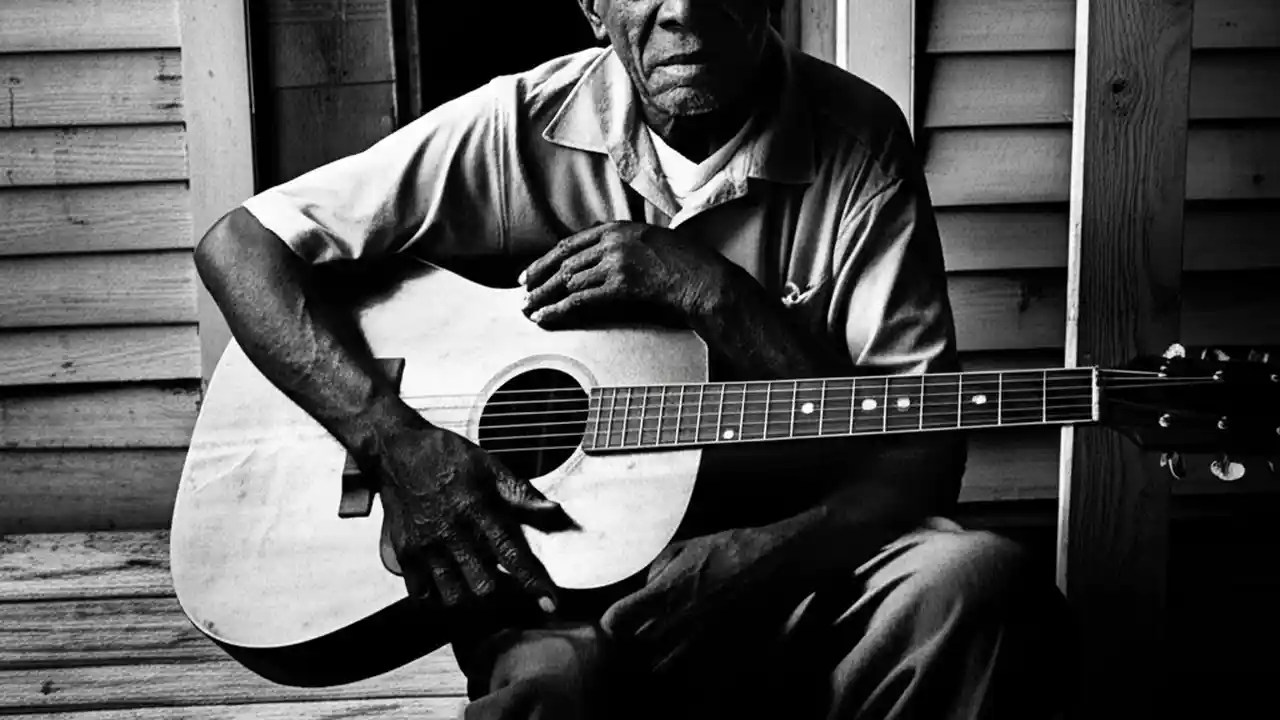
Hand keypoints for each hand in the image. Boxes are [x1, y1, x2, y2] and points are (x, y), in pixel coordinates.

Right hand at [376, 425, 573, 611]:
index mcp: (478, 509)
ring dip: (468, 594)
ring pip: (453, 595)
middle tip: (504, 581)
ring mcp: (426, 545)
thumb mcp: (489, 465)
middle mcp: (452, 532)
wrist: (396, 450)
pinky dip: (437, 594)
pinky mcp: (404, 552)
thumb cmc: (446, 456)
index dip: (533, 582)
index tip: (550, 604)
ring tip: (474, 581)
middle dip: (499, 590)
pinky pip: (422, 592)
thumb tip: (553, 511)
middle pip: (483, 585)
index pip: (512, 554)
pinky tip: (447, 580)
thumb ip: (520, 493)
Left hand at [519, 221, 730, 328]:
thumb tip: (595, 249)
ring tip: (529, 309)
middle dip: (539, 280)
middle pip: (564, 262)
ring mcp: (616, 262)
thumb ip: (619, 242)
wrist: (700, 277)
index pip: (569, 245)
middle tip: (522, 294)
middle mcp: (611, 242)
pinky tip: (545, 316)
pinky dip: (558, 309)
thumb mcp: (646, 240)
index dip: (545, 260)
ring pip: (568, 281)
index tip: (530, 273)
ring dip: (544, 297)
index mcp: (615, 228)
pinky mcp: (621, 285)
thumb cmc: (679, 262)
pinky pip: (580, 299)